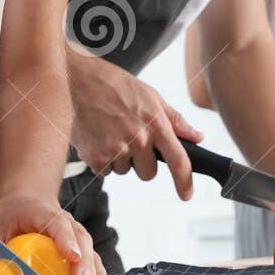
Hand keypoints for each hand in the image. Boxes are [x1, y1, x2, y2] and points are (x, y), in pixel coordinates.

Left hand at [0, 194, 114, 274]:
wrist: (26, 200)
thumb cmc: (8, 215)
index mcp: (41, 213)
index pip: (56, 224)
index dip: (65, 240)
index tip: (72, 257)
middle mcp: (63, 221)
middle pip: (78, 240)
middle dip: (83, 265)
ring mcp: (73, 234)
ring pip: (88, 250)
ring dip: (94, 272)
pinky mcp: (77, 248)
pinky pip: (90, 260)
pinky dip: (99, 274)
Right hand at [67, 50, 203, 199]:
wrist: (77, 80)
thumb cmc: (115, 85)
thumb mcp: (151, 96)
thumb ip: (175, 120)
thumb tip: (197, 137)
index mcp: (156, 124)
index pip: (178, 160)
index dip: (185, 182)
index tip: (187, 195)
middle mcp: (138, 139)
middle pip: (149, 173)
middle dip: (142, 162)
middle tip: (130, 138)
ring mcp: (116, 149)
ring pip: (125, 170)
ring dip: (120, 158)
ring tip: (110, 131)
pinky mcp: (95, 157)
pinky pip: (105, 170)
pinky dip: (102, 158)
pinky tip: (97, 137)